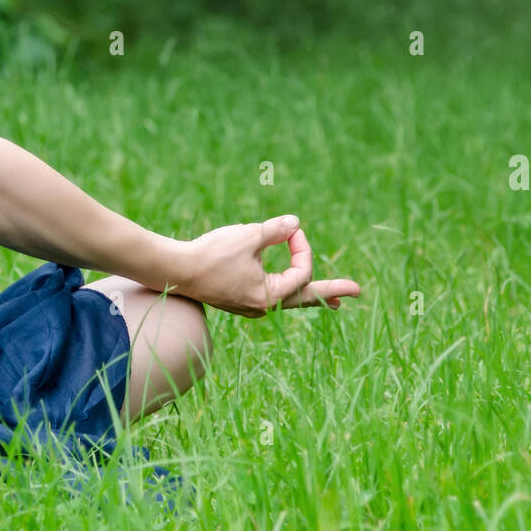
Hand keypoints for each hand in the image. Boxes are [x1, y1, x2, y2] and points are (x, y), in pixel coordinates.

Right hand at [175, 215, 360, 317]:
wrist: (174, 270)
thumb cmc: (211, 254)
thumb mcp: (248, 236)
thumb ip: (276, 230)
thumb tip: (296, 223)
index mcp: (268, 296)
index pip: (301, 272)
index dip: (301, 247)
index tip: (290, 229)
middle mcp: (263, 306)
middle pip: (305, 298)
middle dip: (331, 292)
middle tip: (356, 291)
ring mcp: (252, 305)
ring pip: (290, 298)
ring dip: (311, 293)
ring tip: (335, 300)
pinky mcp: (240, 299)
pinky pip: (274, 295)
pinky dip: (290, 289)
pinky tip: (292, 288)